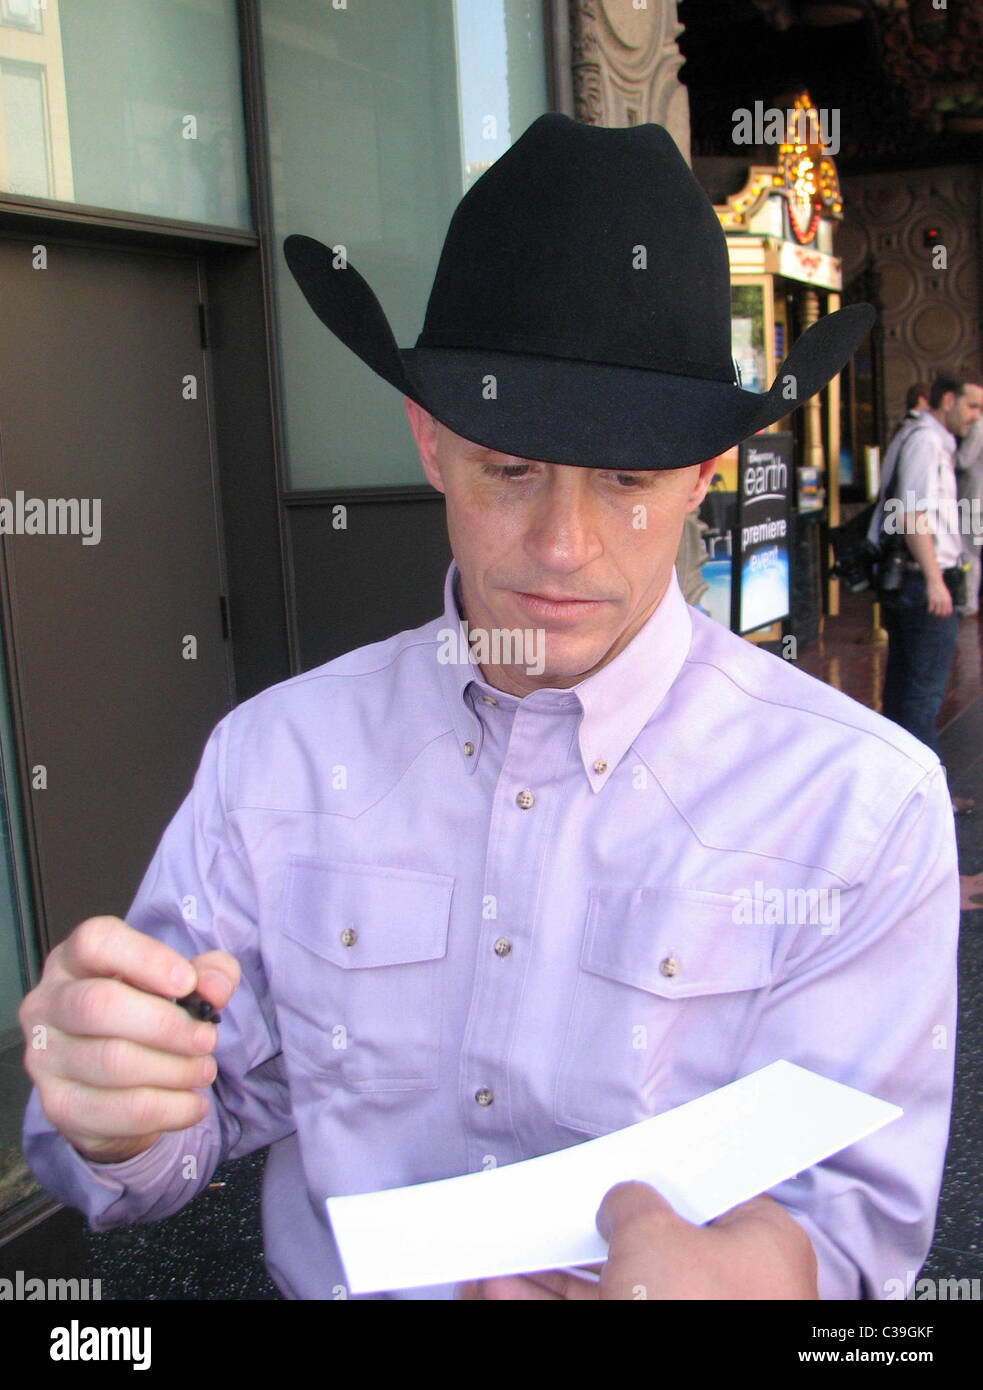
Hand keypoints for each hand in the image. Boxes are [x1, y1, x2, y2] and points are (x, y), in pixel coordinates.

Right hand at [19, 915, 239, 1163]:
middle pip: (99, 1005)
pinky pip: (118, 1110)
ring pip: (112, 1062)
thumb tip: (214, 990)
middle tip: (207, 1039)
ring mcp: (45, 1057)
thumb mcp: (181, 982)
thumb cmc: (146, 1014)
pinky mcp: (58, 1105)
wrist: (113, 1086)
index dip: (146, 958)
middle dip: (167, 1025)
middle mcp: (47, 1003)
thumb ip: (209, 974)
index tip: (187, 982)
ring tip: (204, 1070)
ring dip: (174, 1069)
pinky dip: (169, 1109)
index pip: (96, 942)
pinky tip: (193, 1104)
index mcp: (74, 960)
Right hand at [456, 1181, 817, 1299]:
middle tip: (543, 1221)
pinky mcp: (662, 1364)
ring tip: (503, 1266)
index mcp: (762, 1242)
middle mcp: (735, 1287)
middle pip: (648, 1246)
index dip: (649, 1182)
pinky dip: (558, 1306)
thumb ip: (631, 1202)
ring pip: (617, 1291)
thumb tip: (620, 1200)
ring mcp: (695, 1322)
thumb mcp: (654, 1232)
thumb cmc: (704, 1315)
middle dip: (582, 1237)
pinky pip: (603, 1315)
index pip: (700, 1194)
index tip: (608, 1176)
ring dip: (556, 1278)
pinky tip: (512, 1294)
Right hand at [926, 577, 952, 616]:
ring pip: (937, 613)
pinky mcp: (931, 600)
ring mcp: (938, 601)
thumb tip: (947, 609)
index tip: (942, 616)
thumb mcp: (946, 595)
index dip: (946, 616)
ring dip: (934, 615)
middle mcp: (944, 602)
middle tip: (937, 616)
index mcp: (948, 601)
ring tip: (933, 613)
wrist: (935, 581)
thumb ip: (947, 601)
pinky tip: (929, 609)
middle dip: (940, 617)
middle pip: (943, 614)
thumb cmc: (940, 588)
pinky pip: (930, 610)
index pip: (949, 612)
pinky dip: (929, 611)